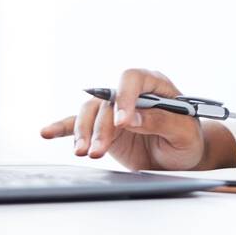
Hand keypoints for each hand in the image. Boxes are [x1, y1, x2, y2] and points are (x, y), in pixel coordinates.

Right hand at [39, 69, 205, 171]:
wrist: (182, 155)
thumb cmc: (188, 139)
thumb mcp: (184, 132)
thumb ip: (161, 122)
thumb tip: (131, 118)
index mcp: (155, 85)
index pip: (133, 79)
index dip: (125, 97)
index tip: (123, 123)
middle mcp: (131, 93)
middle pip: (106, 100)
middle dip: (100, 126)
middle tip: (98, 151)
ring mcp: (114, 109)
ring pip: (90, 112)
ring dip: (84, 132)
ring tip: (83, 153)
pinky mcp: (103, 127)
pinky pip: (79, 123)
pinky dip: (63, 128)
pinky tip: (47, 132)